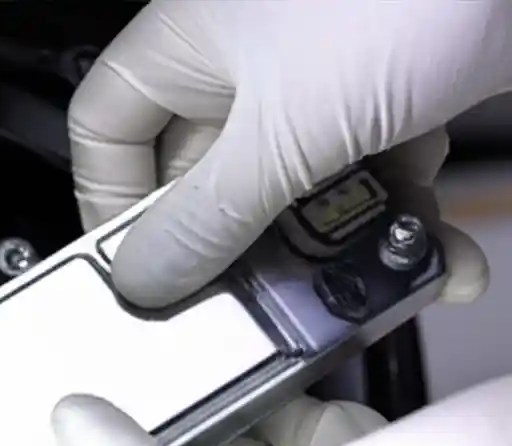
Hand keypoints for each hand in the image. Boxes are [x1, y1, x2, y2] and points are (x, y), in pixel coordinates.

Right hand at [69, 0, 511, 307]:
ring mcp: (323, 84)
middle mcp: (247, 64)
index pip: (109, 131)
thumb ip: (210, 217)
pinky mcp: (396, 101)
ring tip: (363, 278)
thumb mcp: (287, 131)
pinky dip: (403, 225)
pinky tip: (435, 255)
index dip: (111, 206)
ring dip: (334, 248)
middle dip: (241, 246)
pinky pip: (374, 182)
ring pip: (296, 193)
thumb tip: (146, 279)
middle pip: (207, 179)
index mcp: (189, 46)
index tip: (137, 273)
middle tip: (254, 299)